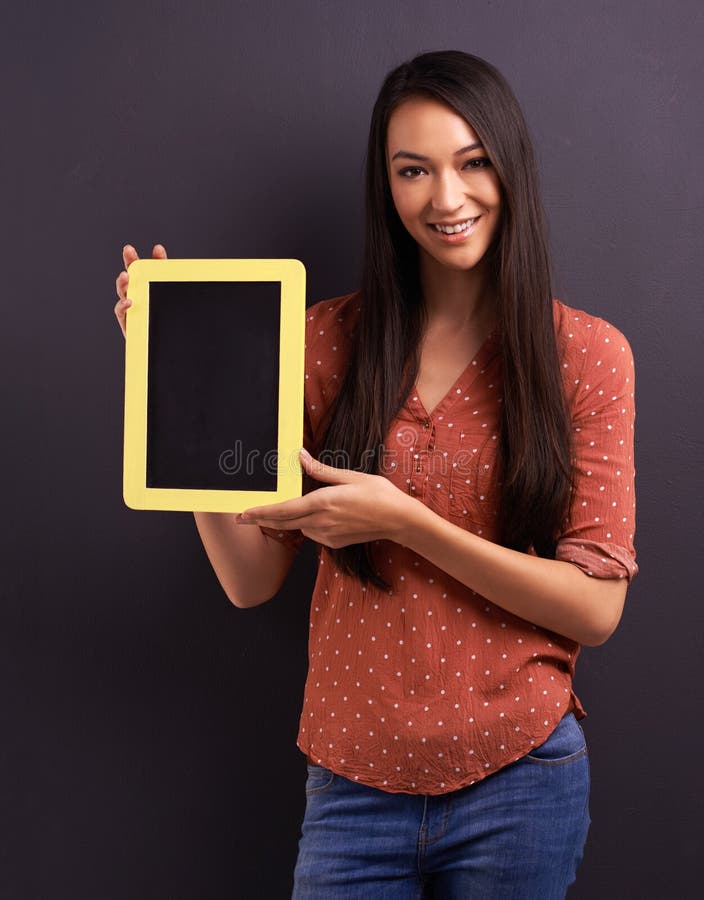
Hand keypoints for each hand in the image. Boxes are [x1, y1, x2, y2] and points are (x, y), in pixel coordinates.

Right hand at [114, 243, 167, 337]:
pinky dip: (123, 306)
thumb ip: (173, 283)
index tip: (158, 249)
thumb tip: (175, 263)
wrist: (170, 351)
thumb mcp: (174, 303)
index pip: (152, 272)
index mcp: (152, 291)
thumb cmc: (169, 328)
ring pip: (124, 293)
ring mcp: (133, 310)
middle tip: (129, 251)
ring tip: (126, 276)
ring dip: (123, 283)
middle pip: (133, 276)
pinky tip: (129, 301)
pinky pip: (121, 313)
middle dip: (130, 262)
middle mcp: (140, 298)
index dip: (155, 260)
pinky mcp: (128, 323)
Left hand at [236, 448, 413, 547]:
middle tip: (243, 517)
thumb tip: (300, 456)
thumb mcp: (350, 476)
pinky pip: (313, 533)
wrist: (399, 520)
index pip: (283, 510)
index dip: (261, 512)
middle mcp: (322, 522)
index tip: (243, 513)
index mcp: (323, 502)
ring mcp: (328, 535)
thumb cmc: (378, 493)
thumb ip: (321, 470)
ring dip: (288, 521)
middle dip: (262, 520)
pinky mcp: (335, 542)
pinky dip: (307, 525)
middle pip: (283, 523)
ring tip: (280, 510)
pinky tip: (314, 516)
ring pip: (299, 528)